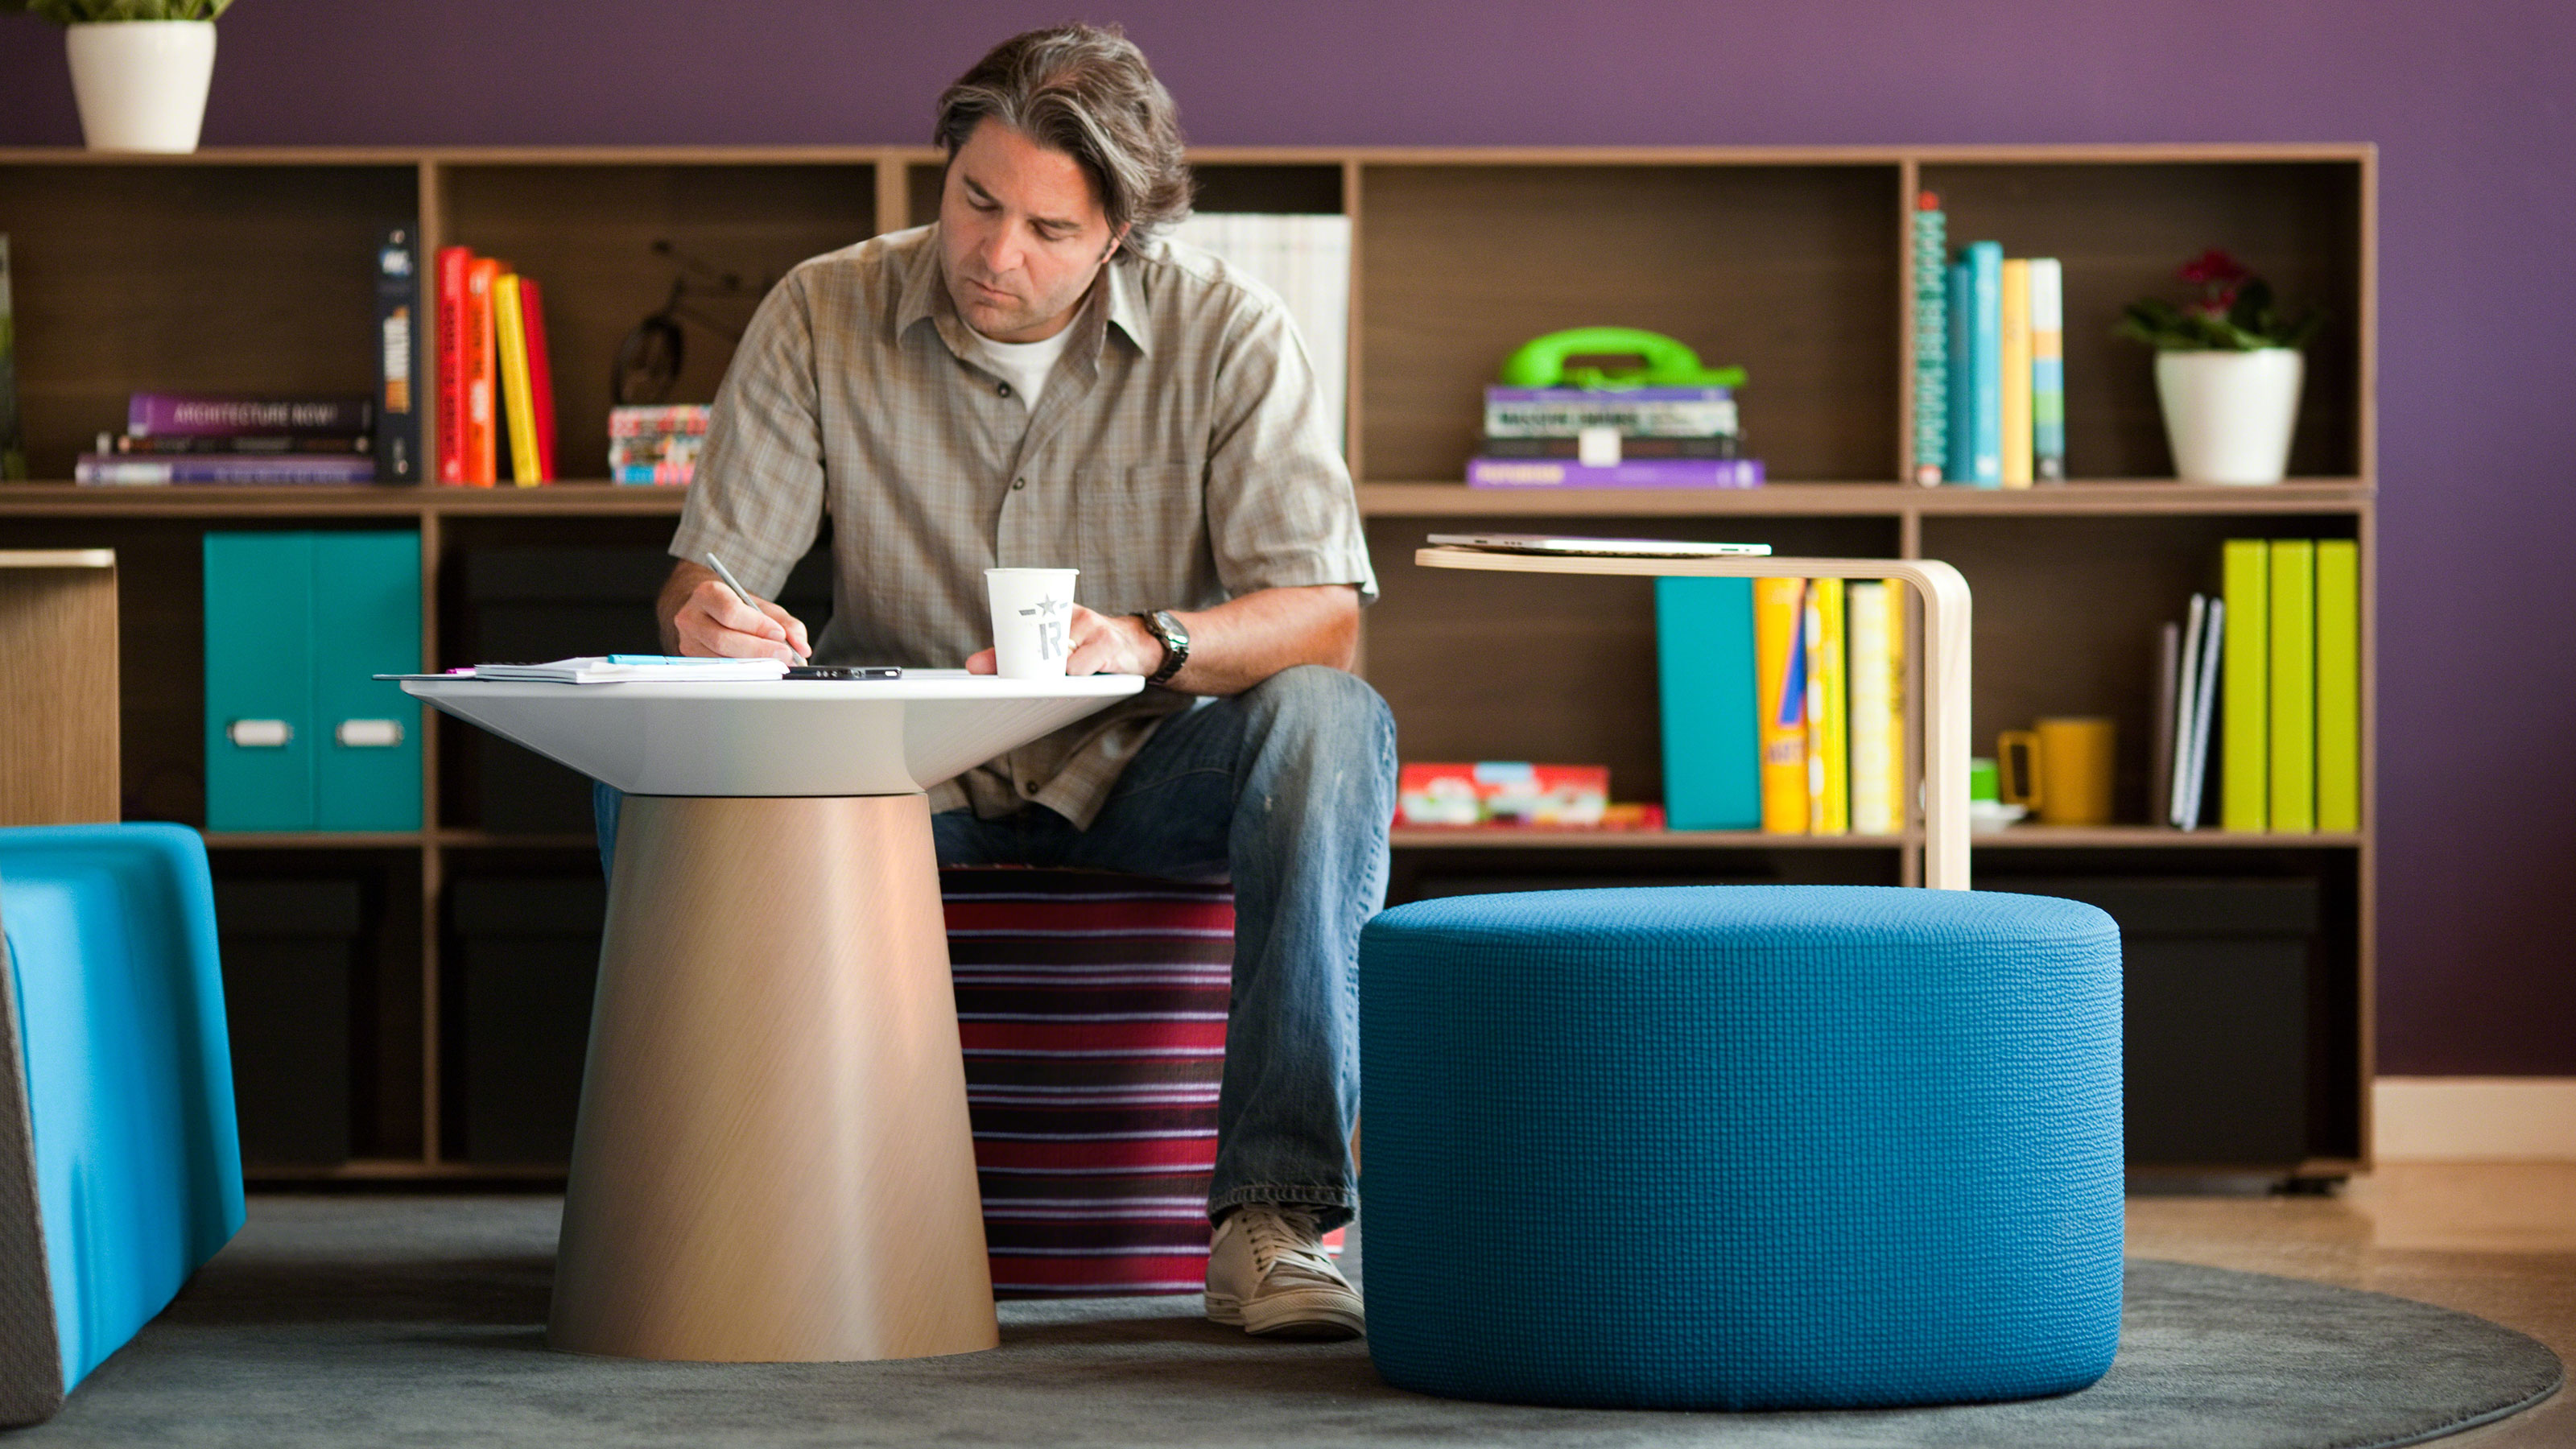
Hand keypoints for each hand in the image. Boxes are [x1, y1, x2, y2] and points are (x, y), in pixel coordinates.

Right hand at [671, 578, 809, 663]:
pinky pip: (720, 669)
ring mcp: (689, 641)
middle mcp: (692, 617)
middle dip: (758, 650)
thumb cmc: (735, 607)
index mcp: (708, 594)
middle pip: (723, 640)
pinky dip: (744, 671)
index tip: (779, 634)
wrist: (706, 609)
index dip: (757, 626)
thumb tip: (801, 647)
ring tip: (776, 662)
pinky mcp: (692, 659)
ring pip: (721, 659)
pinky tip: (759, 668)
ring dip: (753, 664)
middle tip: (784, 655)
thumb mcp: (762, 607)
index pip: (731, 612)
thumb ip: (786, 623)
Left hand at [965, 605, 1160, 676]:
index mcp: (1054, 608)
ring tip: (1060, 675)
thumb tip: (972, 666)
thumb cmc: (1089, 647)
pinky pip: (1076, 667)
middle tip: (1018, 681)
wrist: (1137, 646)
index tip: (979, 668)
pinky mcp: (1107, 644)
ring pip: (1053, 657)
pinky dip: (1073, 676)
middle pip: (1032, 642)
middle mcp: (1071, 612)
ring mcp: (1090, 625)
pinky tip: (1081, 675)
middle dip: (1022, 666)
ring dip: (1050, 674)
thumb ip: (1014, 654)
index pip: (1017, 623)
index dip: (999, 649)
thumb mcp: (1055, 644)